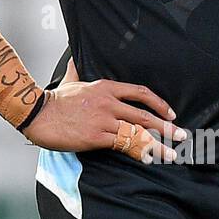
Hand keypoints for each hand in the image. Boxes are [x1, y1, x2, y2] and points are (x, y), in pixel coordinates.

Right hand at [23, 79, 185, 160]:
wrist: (37, 113)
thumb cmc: (53, 100)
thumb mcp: (68, 82)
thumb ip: (75, 71)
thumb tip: (73, 58)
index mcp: (105, 88)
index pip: (140, 93)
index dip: (158, 103)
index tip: (170, 113)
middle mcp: (108, 102)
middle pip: (144, 114)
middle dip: (166, 126)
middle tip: (181, 136)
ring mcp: (103, 119)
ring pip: (137, 132)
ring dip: (158, 144)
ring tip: (171, 154)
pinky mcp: (96, 136)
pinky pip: (123, 145)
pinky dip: (138, 152)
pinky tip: (148, 159)